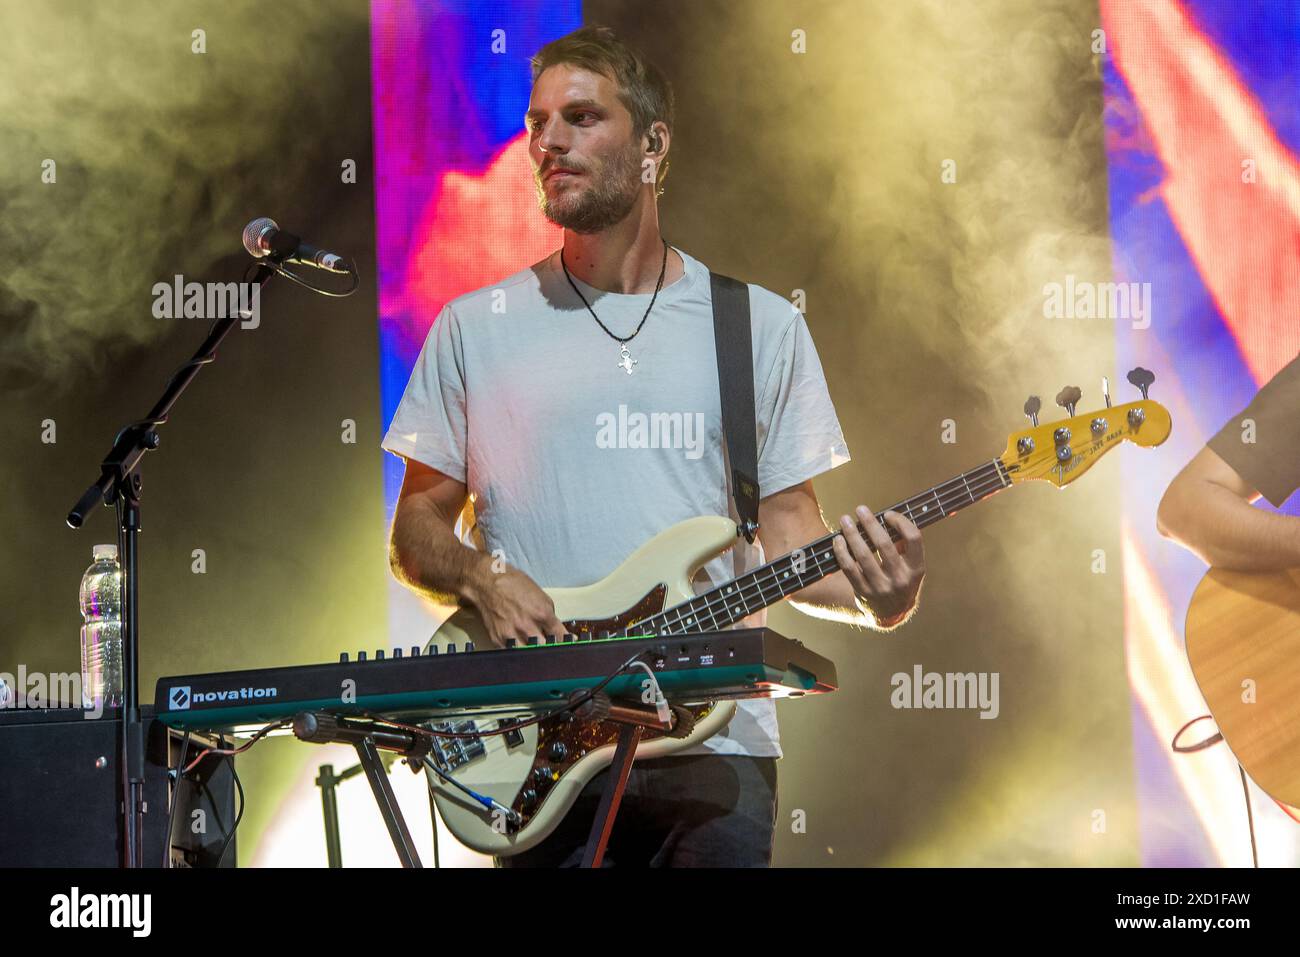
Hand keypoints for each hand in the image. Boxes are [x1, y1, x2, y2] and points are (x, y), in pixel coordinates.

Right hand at [473, 566, 565, 648]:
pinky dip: (518, 652)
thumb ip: (549, 615)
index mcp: (541, 613)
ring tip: (536, 649)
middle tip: (552, 647)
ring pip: (529, 654)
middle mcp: (527, 625)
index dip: (565, 641)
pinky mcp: (498, 640)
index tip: (567, 644)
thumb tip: (556, 630)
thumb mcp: (540, 595)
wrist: (487, 582)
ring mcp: (511, 634)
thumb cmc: (513, 584)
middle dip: (550, 648)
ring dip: (534, 653)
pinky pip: (512, 653)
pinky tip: (521, 647)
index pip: (559, 636)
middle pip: (546, 648)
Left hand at [831, 505, 924, 627]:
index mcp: (917, 568)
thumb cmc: (901, 580)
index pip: (913, 538)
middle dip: (870, 523)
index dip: (900, 521)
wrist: (891, 613)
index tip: (887, 514)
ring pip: (863, 555)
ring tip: (845, 520)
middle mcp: (900, 578)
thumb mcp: (911, 567)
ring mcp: (881, 587)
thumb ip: (904, 545)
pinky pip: (849, 568)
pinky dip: (842, 552)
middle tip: (860, 509)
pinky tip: (838, 539)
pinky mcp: (863, 592)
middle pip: (884, 544)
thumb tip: (888, 517)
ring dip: (852, 534)